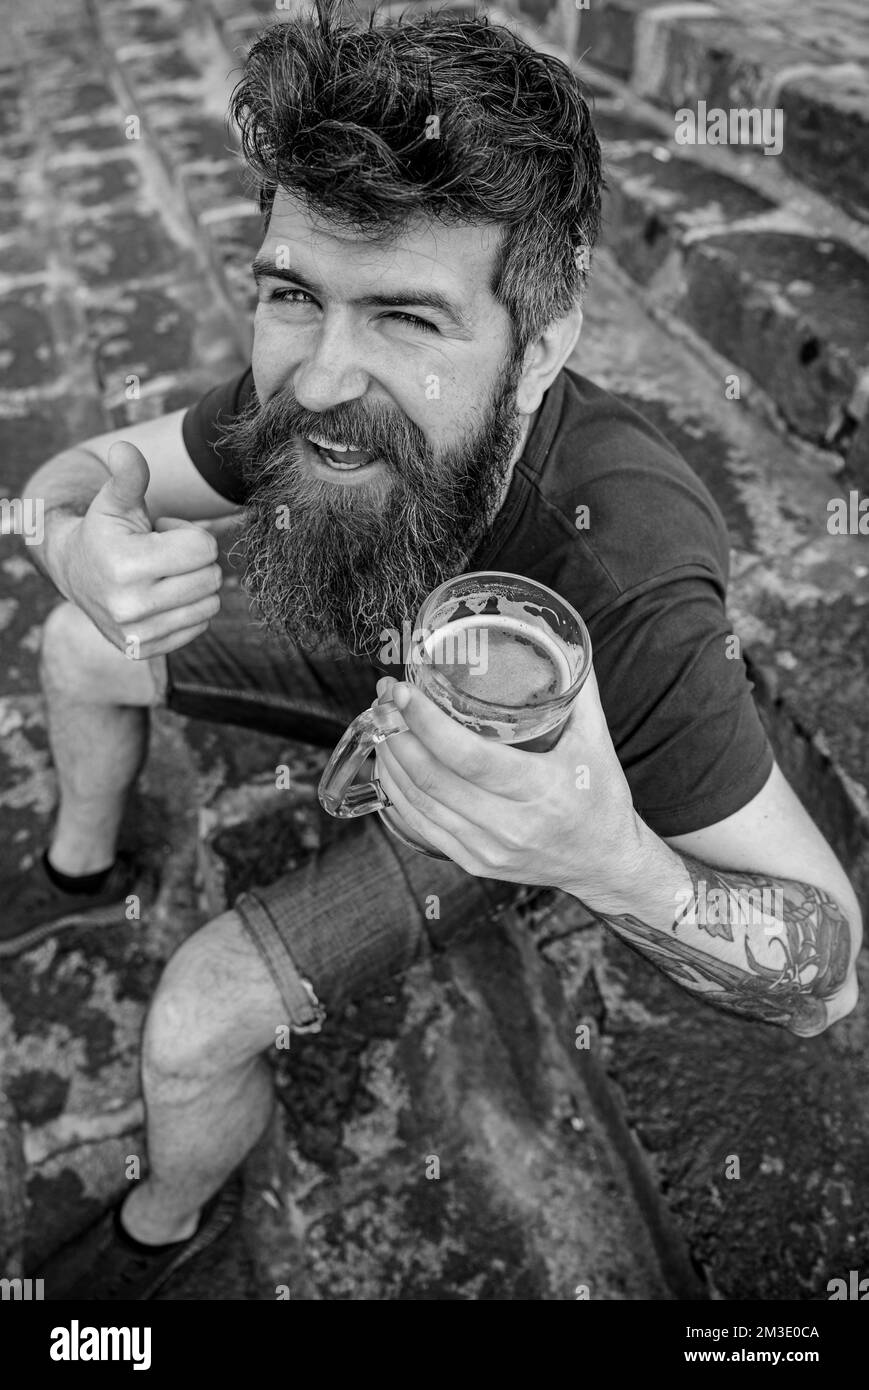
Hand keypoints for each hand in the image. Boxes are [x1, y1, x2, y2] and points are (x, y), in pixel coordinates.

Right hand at [62, 441, 222, 658]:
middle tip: (163, 553)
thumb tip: (126, 450)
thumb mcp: (115, 501)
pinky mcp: (145, 651)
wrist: (76, 574)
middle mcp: (130, 607)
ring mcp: (138, 634)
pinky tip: (161, 597)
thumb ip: (129, 477)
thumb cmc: (105, 531)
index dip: (188, 533)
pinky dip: (189, 609)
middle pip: (211, 577)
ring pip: (210, 604)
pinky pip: (200, 626)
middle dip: (194, 559)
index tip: (161, 532)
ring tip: (162, 574)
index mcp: (125, 566)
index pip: (202, 547)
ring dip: (194, 584)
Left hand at [373, 668, 648, 910]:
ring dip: (391, 761)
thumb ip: (576, 691)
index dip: (427, 723)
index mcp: (542, 790)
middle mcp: (511, 826)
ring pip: (419, 803)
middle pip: (433, 779)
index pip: (468, 757)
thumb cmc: (600, 798)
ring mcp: (488, 850)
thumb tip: (559, 639)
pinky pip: (421, 827)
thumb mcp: (596, 742)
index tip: (403, 691)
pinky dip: (397, 793)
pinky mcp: (474, 863)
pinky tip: (390, 765)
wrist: (605, 863)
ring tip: (380, 724)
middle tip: (384, 699)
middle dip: (397, 733)